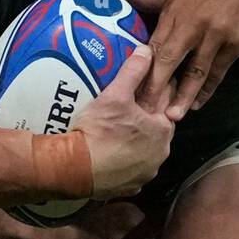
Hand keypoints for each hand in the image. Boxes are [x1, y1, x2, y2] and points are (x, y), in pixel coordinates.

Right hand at [72, 45, 175, 199]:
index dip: (155, 94)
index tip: (145, 88)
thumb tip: (146, 50)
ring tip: (120, 132)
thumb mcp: (115, 95)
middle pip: (156, 131)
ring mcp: (145, 175)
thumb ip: (133, 71)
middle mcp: (160, 155)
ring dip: (137, 143)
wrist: (73, 169)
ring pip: (145, 152)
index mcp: (162, 131)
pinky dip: (124, 163)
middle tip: (130, 110)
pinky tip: (112, 155)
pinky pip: (130, 171)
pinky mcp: (129, 189)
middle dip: (147, 120)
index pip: (165, 106)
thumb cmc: (99, 130)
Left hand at [125, 0, 238, 115]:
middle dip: (156, 89)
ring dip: (183, 97)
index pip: (154, 44)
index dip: (142, 68)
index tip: (130, 86)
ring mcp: (215, 38)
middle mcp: (192, 26)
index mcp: (176, 9)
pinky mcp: (235, 46)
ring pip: (194, 73)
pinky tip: (198, 102)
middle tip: (144, 110)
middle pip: (169, 62)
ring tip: (172, 116)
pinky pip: (218, 72)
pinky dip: (207, 89)